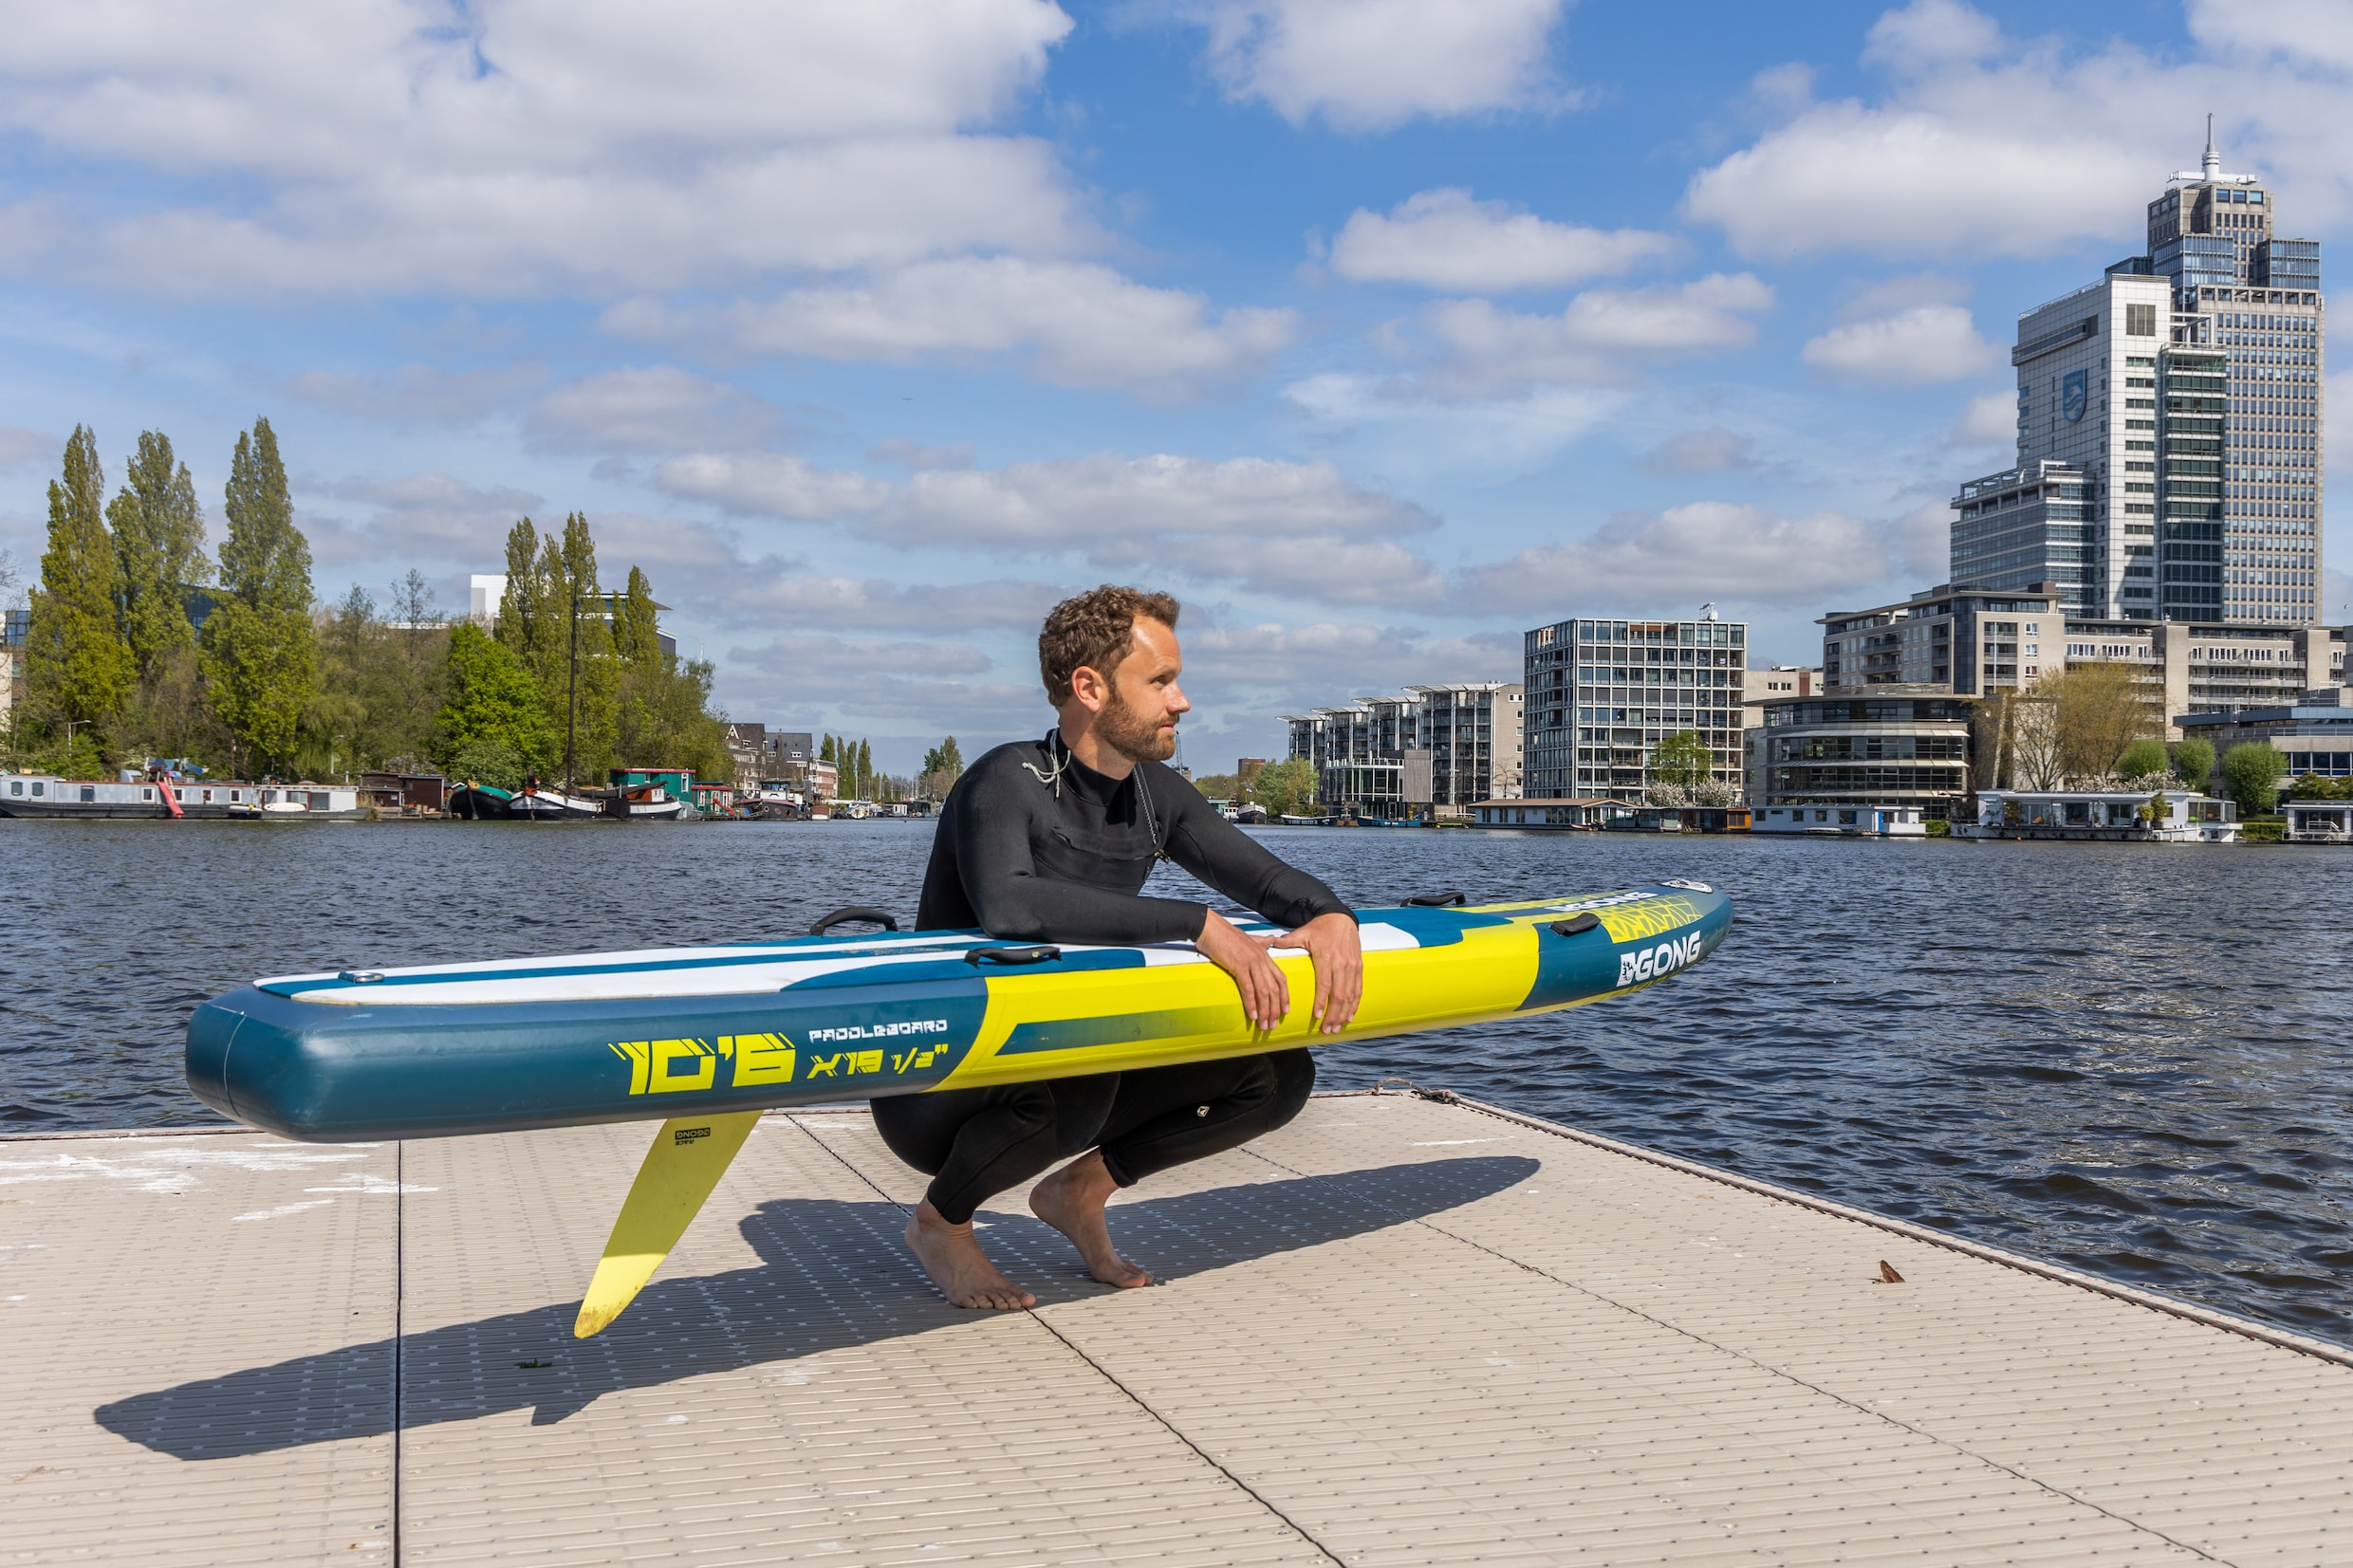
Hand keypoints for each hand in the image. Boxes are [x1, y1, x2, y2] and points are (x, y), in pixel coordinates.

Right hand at [1195, 909, 1290, 1030]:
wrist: (1209, 927)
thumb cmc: (1225, 934)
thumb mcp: (1248, 938)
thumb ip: (1261, 941)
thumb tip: (1271, 939)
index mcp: (1265, 954)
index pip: (1281, 979)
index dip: (1284, 997)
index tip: (1285, 1011)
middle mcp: (1261, 959)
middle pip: (1275, 989)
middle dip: (1275, 1009)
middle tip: (1272, 1025)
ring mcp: (1251, 962)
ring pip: (1264, 991)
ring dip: (1264, 1011)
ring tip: (1263, 1025)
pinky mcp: (1239, 965)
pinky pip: (1248, 988)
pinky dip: (1251, 1004)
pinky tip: (1252, 1015)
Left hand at [1278, 912, 1361, 1034]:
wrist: (1341, 918)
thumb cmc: (1320, 927)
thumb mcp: (1303, 932)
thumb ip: (1288, 941)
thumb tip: (1271, 943)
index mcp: (1326, 956)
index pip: (1325, 983)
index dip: (1322, 1001)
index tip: (1317, 1016)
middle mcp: (1341, 963)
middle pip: (1339, 994)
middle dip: (1333, 1015)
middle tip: (1326, 1030)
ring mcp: (1352, 966)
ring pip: (1350, 995)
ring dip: (1344, 1014)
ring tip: (1336, 1028)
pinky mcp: (1359, 967)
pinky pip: (1358, 990)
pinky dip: (1354, 1005)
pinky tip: (1349, 1018)